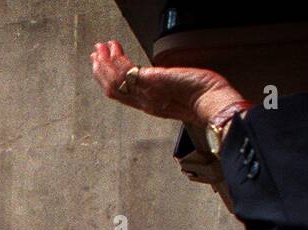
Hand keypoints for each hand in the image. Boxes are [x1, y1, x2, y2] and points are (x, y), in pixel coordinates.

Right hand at [90, 40, 242, 127]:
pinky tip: (113, 48)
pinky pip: (125, 73)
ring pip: (113, 82)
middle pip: (112, 89)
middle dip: (101, 70)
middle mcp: (143, 101)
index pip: (121, 93)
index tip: (103, 64)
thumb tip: (159, 77)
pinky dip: (116, 59)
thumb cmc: (203, 95)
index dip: (108, 79)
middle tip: (95, 54)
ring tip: (100, 48)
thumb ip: (165, 84)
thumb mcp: (179, 89)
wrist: (212, 101)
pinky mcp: (149, 83)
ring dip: (104, 62)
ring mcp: (144, 94)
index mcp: (149, 104)